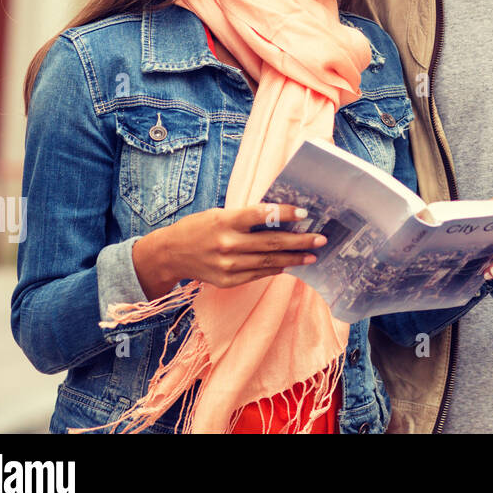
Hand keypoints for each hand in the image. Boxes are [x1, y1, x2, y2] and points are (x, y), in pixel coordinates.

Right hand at [132, 204, 326, 298]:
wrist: (171, 254)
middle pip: (271, 242)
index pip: (261, 214)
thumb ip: (247, 217)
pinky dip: (276, 269)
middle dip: (300, 241)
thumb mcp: (220, 214)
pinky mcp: (228, 280)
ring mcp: (228, 265)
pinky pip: (258, 274)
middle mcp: (228, 244)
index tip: (304, 212)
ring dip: (294, 258)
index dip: (284, 213)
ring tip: (313, 255)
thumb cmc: (200, 227)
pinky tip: (290, 264)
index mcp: (226, 222)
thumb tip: (281, 217)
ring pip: (269, 262)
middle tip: (320, 239)